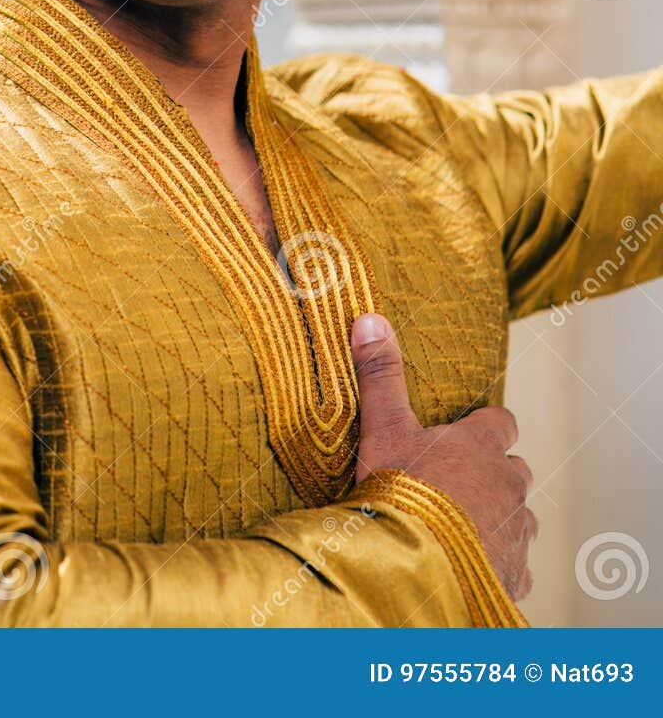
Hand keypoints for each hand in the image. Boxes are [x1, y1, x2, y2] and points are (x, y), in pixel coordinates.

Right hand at [348, 312, 536, 601]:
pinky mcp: (514, 573)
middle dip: (494, 475)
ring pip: (520, 518)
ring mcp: (515, 531)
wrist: (415, 564)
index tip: (466, 431)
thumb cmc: (400, 490)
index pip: (502, 423)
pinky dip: (500, 563)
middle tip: (456, 482)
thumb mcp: (383, 427)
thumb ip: (380, 375)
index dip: (486, 426)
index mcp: (481, 446)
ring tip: (463, 528)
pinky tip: (470, 566)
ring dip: (500, 519)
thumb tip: (369, 317)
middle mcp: (508, 484)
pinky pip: (516, 566)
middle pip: (515, 471)